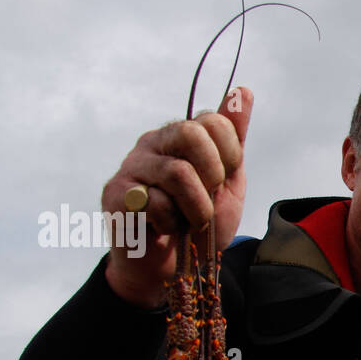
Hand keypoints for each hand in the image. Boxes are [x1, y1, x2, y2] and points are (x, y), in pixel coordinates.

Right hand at [100, 87, 253, 307]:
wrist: (172, 269)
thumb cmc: (198, 223)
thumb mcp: (227, 182)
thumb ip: (233, 139)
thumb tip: (244, 90)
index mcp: (181, 135)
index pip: (213, 121)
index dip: (229, 154)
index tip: (223, 179)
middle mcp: (154, 143)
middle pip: (191, 133)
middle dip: (212, 174)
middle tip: (207, 199)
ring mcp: (131, 166)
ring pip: (177, 173)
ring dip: (196, 209)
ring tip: (189, 222)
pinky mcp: (116, 194)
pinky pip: (154, 202)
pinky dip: (170, 223)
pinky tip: (163, 229)